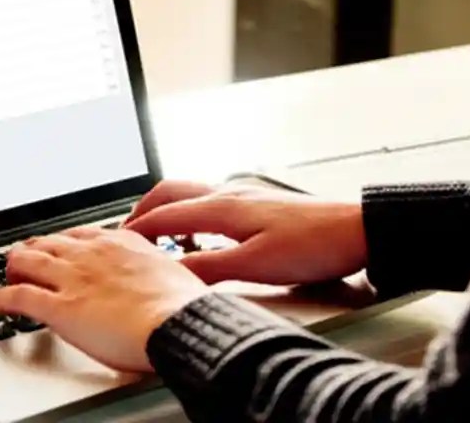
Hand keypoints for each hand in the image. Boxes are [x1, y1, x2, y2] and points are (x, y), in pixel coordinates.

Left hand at [0, 227, 207, 371]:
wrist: (179, 323)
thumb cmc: (183, 305)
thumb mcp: (172, 272)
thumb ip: (153, 270)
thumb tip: (157, 280)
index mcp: (120, 242)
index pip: (80, 234)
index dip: (64, 243)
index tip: (62, 249)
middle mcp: (91, 253)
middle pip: (48, 242)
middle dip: (33, 250)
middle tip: (27, 259)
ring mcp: (72, 278)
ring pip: (26, 261)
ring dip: (13, 267)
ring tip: (9, 274)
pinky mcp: (58, 307)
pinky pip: (19, 297)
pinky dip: (2, 299)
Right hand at [123, 180, 367, 285]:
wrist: (357, 230)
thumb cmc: (313, 246)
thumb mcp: (255, 266)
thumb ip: (209, 270)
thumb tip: (168, 276)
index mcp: (222, 207)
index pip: (164, 216)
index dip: (135, 230)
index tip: (113, 242)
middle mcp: (229, 194)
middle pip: (172, 192)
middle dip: (145, 209)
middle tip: (127, 231)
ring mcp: (245, 195)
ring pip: (192, 194)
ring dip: (169, 210)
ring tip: (159, 233)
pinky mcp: (260, 203)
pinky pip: (212, 202)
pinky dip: (193, 215)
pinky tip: (203, 235)